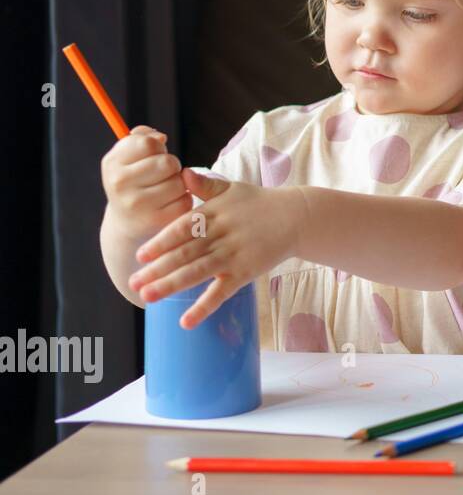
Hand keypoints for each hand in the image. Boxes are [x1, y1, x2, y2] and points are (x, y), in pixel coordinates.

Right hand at [101, 125, 190, 238]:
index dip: (158, 147)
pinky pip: (185, 200)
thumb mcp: (128, 156)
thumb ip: (143, 137)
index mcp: (112, 163)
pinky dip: (183, 199)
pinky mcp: (155, 220)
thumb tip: (160, 137)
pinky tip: (169, 203)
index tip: (153, 156)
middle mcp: (120, 184)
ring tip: (164, 189)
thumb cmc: (133, 181)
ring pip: (179, 182)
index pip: (148, 143)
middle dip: (171, 165)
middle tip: (162, 174)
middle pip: (167, 162)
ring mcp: (137, 204)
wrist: (126, 221)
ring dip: (178, 183)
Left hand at [129, 169, 307, 328]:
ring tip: (148, 298)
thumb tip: (181, 172)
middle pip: (184, 254)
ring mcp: (234, 255)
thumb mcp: (231, 189)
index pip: (181, 229)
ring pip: (197, 272)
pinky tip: (186, 321)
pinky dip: (204, 307)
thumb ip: (204, 185)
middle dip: (157, 269)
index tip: (140, 255)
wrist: (296, 217)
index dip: (160, 242)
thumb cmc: (259, 203)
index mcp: (213, 214)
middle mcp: (221, 234)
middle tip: (133, 283)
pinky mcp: (246, 272)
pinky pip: (222, 292)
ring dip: (171, 286)